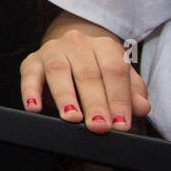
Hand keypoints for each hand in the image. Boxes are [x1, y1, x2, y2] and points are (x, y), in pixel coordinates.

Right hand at [19, 28, 150, 132]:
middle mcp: (77, 43)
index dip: (119, 98)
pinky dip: (30, 91)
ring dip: (66, 97)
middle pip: (87, 72)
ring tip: (72, 118)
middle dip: (94, 102)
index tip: (121, 124)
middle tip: (99, 126)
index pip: (114, 70)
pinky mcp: (32, 61)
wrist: (70, 48)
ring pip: (58, 70)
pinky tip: (34, 107)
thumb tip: (142, 107)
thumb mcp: (119, 78)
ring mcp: (52, 50)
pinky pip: (29, 75)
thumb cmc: (99, 68)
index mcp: (104, 45)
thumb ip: (132, 92)